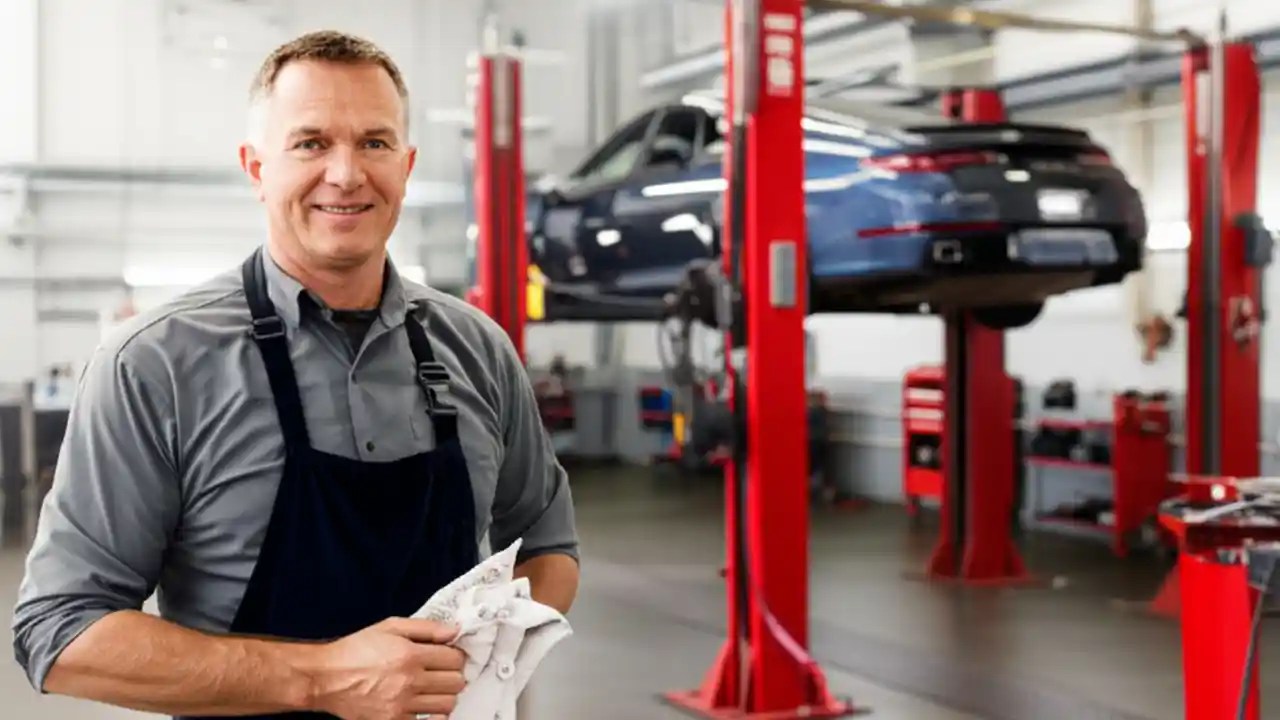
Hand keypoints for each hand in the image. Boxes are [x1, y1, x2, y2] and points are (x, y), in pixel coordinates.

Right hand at [311, 617, 465, 719]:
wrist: (326, 677)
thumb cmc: (356, 649)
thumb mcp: (390, 627)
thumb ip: (426, 628)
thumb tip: (456, 630)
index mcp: (410, 654)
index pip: (455, 659)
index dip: (456, 656)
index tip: (448, 656)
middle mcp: (409, 681)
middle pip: (456, 682)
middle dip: (453, 675)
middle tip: (442, 672)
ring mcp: (402, 705)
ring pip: (448, 704)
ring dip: (446, 695)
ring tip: (434, 689)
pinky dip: (434, 716)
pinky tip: (426, 706)